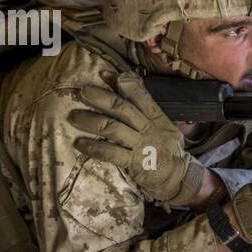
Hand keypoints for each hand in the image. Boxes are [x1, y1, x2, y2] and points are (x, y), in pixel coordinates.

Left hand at [70, 72, 207, 205]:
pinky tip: (80, 143)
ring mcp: (142, 146)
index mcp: (158, 118)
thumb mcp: (162, 126)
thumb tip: (122, 83)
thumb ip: (144, 108)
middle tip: (83, 92)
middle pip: (123, 109)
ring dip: (91, 121)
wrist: (178, 177)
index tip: (104, 74)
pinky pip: (111, 153)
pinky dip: (94, 147)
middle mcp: (150, 129)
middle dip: (101, 98)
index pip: (141, 96)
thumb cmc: (166, 149)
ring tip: (73, 117)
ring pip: (113, 128)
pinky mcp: (135, 163)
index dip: (123, 84)